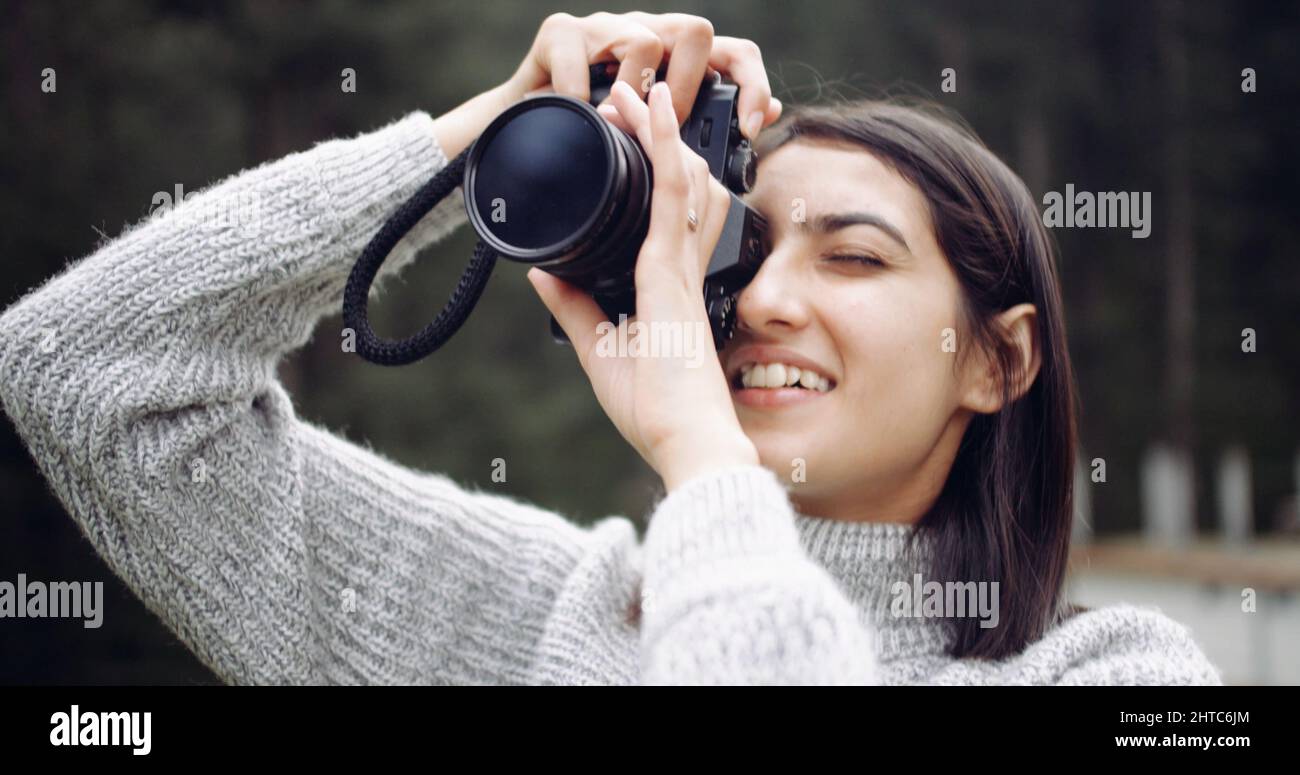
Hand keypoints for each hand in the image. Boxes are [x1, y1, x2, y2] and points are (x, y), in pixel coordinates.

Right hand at [506, 11, 781, 137]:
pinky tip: (574, 117)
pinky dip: (578, 99)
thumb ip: (708, 119)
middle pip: (696, 30)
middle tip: (670, 125)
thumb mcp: (654, 131)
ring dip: (632, 91)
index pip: (733, 54)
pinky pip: (579, 65)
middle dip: (689, 84)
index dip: (752, 86)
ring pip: (641, 40)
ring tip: (614, 121)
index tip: (750, 130)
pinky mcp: (559, 33)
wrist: (519, 127)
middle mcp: (644, 33)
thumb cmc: (592, 130)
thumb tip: (772, 112)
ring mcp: (601, 29)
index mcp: (674, 58)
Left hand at [528, 80, 758, 491]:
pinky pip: (672, 195)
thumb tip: (541, 272)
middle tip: (631, 103)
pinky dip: (663, 149)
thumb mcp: (600, 350)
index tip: (634, 140)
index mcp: (669, 287)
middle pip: (683, 187)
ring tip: (637, 92)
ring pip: (681, 179)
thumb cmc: (657, 409)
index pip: (673, 215)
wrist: (685, 442)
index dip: (664, 171)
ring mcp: (680, 267)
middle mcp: (680, 270)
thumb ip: (575, 307)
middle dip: (660, 141)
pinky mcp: (672, 271)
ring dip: (659, 132)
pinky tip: (652, 114)